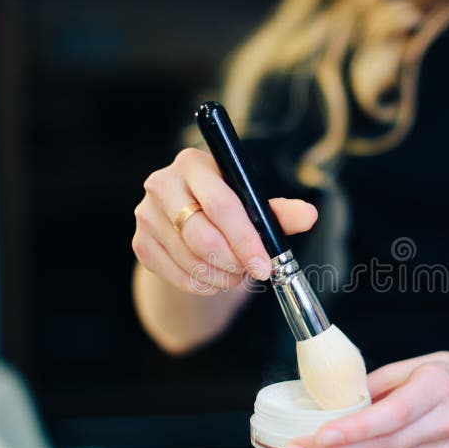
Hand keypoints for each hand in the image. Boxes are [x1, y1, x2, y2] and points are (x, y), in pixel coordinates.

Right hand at [132, 148, 317, 294]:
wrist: (188, 227)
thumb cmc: (227, 211)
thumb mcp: (253, 206)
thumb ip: (279, 212)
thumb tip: (308, 215)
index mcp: (194, 163)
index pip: (222, 205)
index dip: (246, 240)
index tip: (264, 266)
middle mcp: (162, 183)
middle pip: (202, 236)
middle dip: (233, 262)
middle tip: (251, 272)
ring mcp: (146, 214)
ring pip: (190, 260)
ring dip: (221, 276)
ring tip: (235, 274)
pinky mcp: (140, 243)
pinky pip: (176, 275)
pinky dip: (202, 284)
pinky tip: (214, 278)